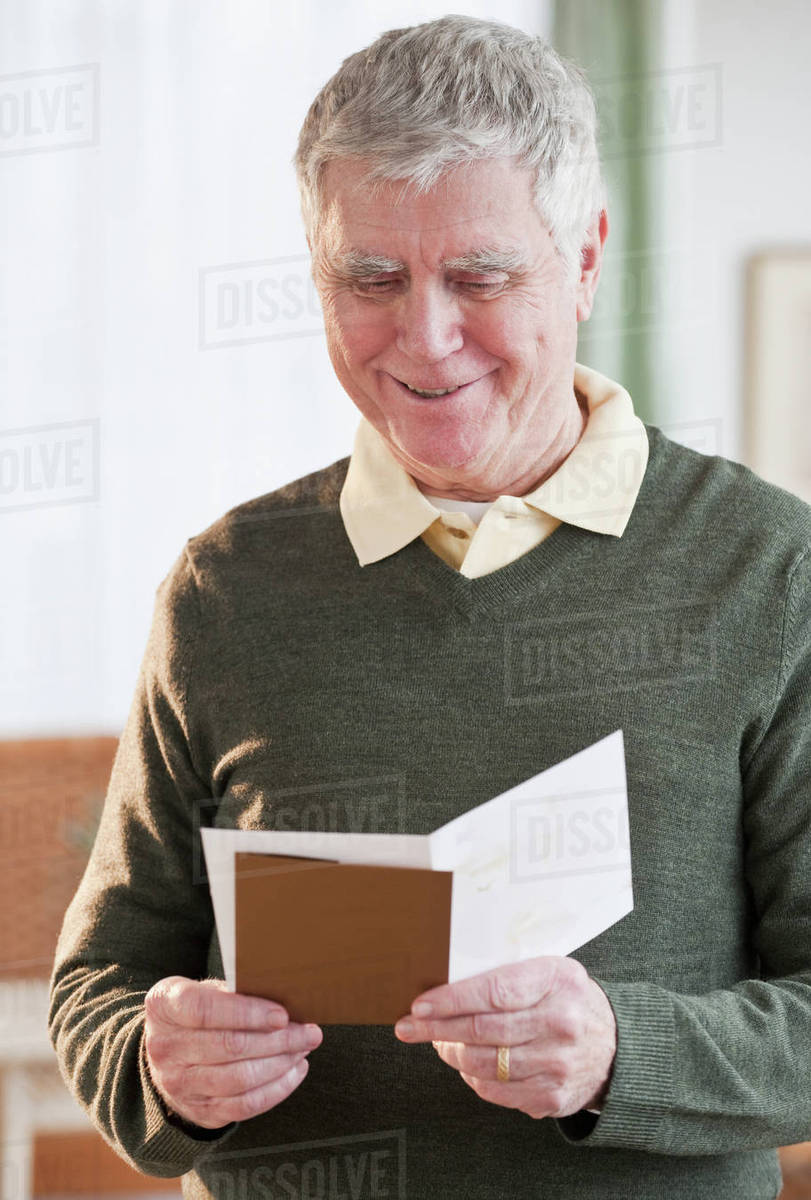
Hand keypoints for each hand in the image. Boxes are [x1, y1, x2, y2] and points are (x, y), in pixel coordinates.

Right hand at [144, 976, 322, 1128]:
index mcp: (164, 1006)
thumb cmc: (199, 1009)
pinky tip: (295, 1071)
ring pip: (240, 1079)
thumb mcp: (205, 989)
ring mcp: (178, 1084)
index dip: (246, 1013)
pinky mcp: (198, 1110)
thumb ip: (235, 992)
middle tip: (310, 1032)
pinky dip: (276, 1089)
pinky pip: (244, 1106)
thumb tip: (285, 999)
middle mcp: (165, 1047)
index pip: (205, 1011)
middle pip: (230, 1047)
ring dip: (281, 1064)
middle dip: (279, 1040)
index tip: (282, 1015)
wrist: (168, 1048)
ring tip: (304, 1048)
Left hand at [393, 956, 614, 1118]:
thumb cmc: (568, 1001)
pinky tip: (467, 1065)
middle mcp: (560, 1022)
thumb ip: (507, 976)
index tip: (420, 1006)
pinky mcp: (553, 1096)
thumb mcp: (549, 971)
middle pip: (482, 1029)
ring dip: (452, 1053)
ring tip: (439, 1043)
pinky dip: (474, 1078)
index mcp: (557, 980)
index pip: (494, 990)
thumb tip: (447, 988)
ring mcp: (558, 1063)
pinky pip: (497, 1091)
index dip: (451, 1000)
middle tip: (410, 1027)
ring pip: (484, 1063)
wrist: (617, 1046)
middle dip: (437, 1029)